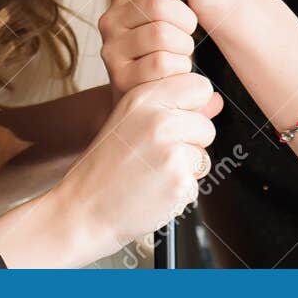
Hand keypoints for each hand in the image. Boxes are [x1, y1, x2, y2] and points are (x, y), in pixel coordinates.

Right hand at [50, 72, 220, 261]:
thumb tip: (216, 102)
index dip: (192, 108)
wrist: (81, 210)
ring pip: (204, 156)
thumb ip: (172, 108)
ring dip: (185, 169)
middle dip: (189, 144)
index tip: (171, 122)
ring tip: (151, 174)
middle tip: (154, 156)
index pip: (200, 86)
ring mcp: (170, 150)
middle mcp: (159, 119)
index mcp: (144, 98)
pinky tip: (153, 191)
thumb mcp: (130, 123)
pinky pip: (196, 183)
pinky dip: (179, 192)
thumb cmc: (103, 169)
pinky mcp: (179, 180)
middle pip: (206, 125)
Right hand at [99, 0, 199, 103]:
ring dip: (184, 49)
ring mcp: (111, 49)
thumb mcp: (172, 16)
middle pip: (160, 4)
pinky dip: (180, 70)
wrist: (147, 104)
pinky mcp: (118, 77)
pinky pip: (162, 63)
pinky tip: (176, 75)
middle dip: (187, 22)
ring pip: (162, 34)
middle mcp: (110, 19)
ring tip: (181, 57)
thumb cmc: (169, 51)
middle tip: (187, 36)